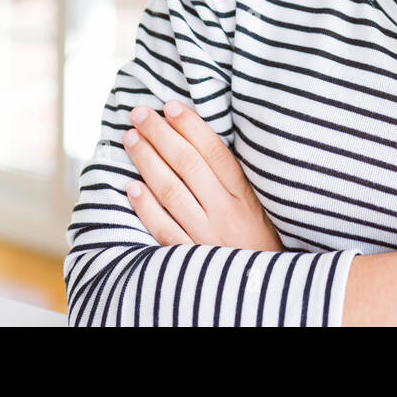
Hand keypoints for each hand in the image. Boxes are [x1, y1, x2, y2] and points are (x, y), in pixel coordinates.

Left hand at [122, 99, 284, 251]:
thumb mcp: (260, 206)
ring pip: (171, 192)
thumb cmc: (262, 240)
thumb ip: (235, 179)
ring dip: (148, 161)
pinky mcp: (190, 257)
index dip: (191, 127)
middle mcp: (225, 213)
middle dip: (161, 135)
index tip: (171, 106)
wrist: (265, 289)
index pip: (215, 153)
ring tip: (131, 139)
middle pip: (188, 165)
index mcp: (245, 196)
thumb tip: (201, 140)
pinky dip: (146, 208)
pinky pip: (164, 229)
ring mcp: (206, 236)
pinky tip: (132, 187)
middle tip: (140, 113)